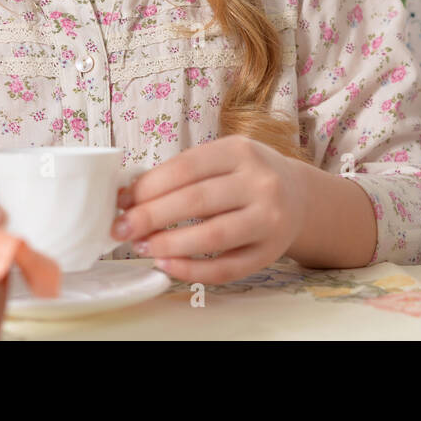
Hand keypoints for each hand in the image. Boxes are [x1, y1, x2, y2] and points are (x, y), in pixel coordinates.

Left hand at [110, 134, 307, 284]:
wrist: (298, 197)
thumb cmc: (247, 177)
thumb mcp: (223, 159)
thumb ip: (182, 173)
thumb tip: (129, 197)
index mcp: (241, 151)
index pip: (186, 167)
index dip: (148, 186)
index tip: (122, 201)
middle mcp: (260, 182)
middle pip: (196, 201)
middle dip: (150, 216)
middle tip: (121, 229)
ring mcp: (269, 219)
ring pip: (212, 236)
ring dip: (169, 244)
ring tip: (142, 247)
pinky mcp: (269, 252)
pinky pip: (226, 268)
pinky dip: (192, 270)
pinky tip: (167, 265)